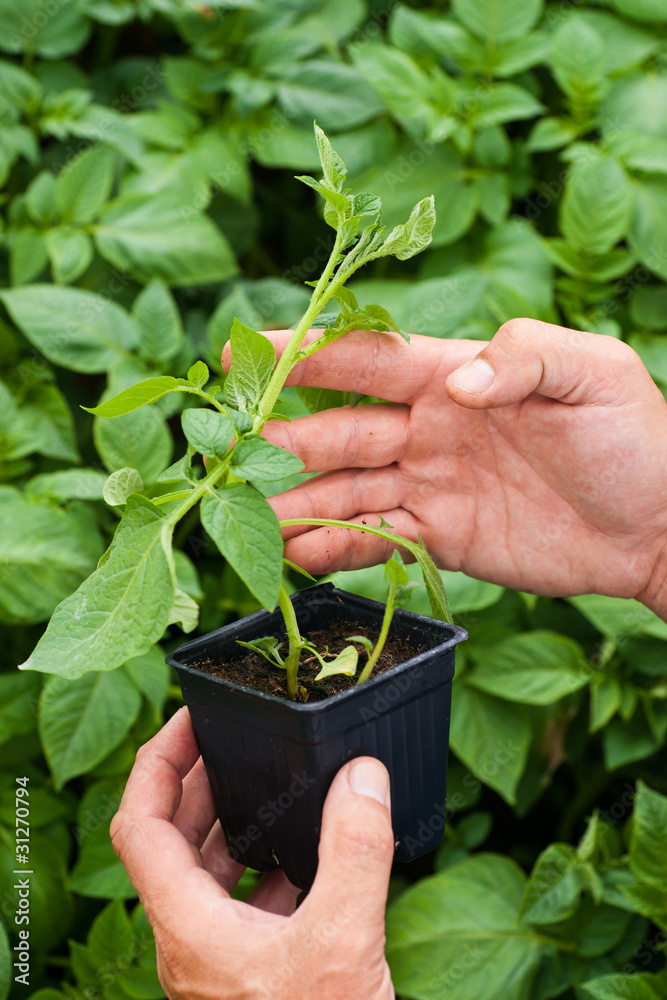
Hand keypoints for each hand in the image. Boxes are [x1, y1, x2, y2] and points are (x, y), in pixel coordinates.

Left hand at [111, 708, 394, 999]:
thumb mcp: (344, 943)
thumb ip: (355, 852)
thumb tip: (362, 774)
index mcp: (188, 926)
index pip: (140, 824)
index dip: (156, 762)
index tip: (189, 720)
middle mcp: (191, 941)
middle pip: (169, 842)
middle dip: (197, 783)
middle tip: (233, 742)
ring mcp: (218, 962)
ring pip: (204, 874)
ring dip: (227, 823)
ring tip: (264, 786)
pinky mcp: (251, 976)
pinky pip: (240, 904)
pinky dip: (261, 866)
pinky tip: (303, 856)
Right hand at [229, 319, 666, 616]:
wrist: (659, 525)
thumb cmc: (635, 436)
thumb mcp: (594, 373)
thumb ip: (523, 358)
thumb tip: (455, 386)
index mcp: (454, 375)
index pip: (366, 360)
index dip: (306, 353)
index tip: (245, 352)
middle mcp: (430, 427)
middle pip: (340, 429)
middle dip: (284, 437)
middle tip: (232, 451)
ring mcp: (431, 485)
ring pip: (346, 489)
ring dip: (297, 499)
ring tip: (249, 516)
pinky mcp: (441, 538)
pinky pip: (375, 541)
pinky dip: (333, 548)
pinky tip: (295, 556)